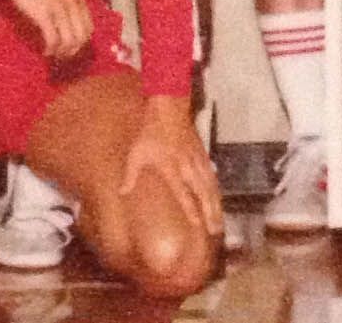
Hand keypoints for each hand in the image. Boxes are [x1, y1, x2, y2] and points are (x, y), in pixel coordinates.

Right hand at [0, 0, 90, 57]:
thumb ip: (65, 3)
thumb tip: (67, 25)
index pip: (89, 28)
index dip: (81, 43)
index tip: (70, 48)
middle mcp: (72, 3)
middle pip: (82, 37)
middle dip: (73, 50)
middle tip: (61, 56)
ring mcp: (59, 8)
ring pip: (69, 41)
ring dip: (62, 52)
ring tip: (53, 54)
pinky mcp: (44, 14)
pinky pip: (53, 40)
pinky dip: (51, 49)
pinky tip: (45, 51)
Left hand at [120, 97, 221, 236]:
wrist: (169, 109)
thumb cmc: (150, 132)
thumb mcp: (136, 154)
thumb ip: (130, 176)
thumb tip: (121, 193)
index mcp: (172, 170)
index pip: (184, 195)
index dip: (191, 211)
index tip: (198, 226)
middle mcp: (188, 168)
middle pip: (203, 195)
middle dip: (210, 214)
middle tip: (216, 231)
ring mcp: (198, 161)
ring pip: (211, 187)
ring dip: (216, 205)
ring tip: (220, 221)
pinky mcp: (202, 154)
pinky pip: (212, 176)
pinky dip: (216, 189)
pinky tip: (218, 198)